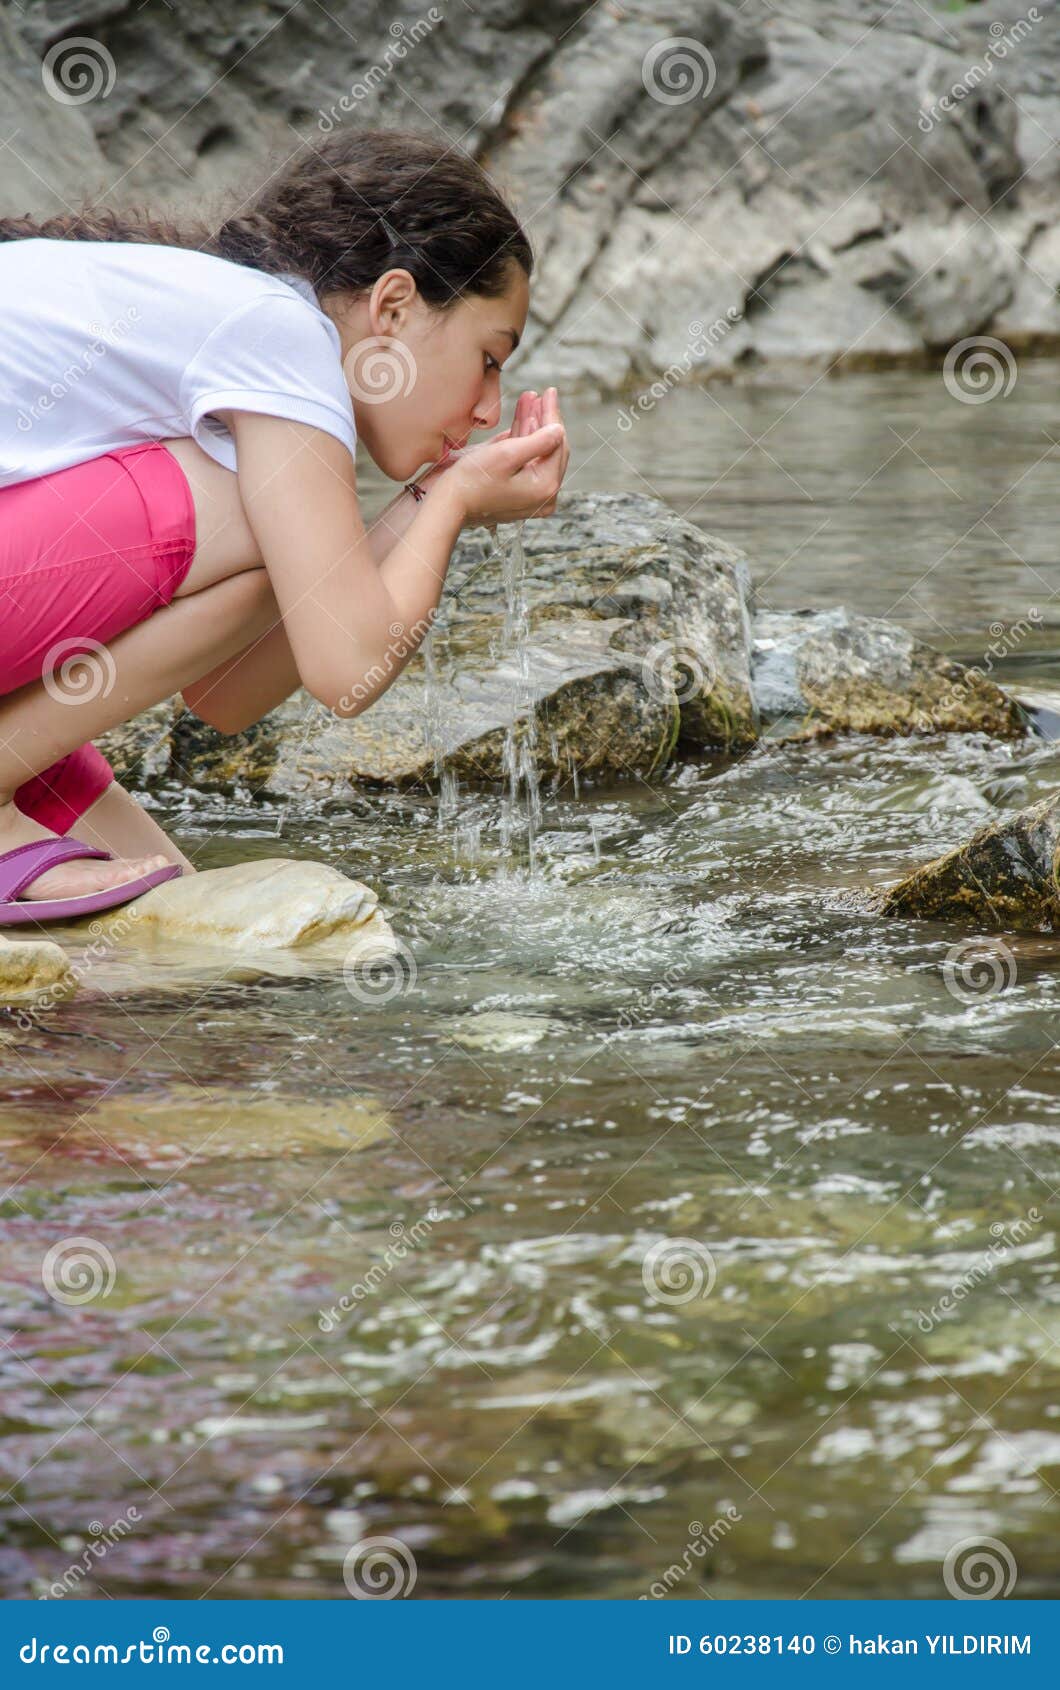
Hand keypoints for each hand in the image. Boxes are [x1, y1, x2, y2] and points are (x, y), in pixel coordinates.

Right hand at [418, 387, 569, 528]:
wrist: (445, 506)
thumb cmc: (471, 481)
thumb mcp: (505, 455)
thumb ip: (538, 441)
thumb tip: (559, 429)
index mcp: (545, 486)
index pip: (557, 443)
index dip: (552, 415)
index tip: (550, 391)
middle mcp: (542, 495)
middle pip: (549, 449)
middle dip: (543, 419)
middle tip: (542, 394)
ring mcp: (530, 496)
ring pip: (537, 453)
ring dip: (532, 425)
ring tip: (530, 399)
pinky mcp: (517, 493)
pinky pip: (525, 462)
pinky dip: (522, 440)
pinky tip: (521, 417)